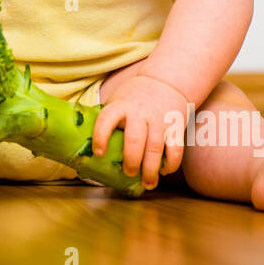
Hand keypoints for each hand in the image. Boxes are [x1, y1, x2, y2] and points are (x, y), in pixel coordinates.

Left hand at [91, 73, 191, 189]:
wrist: (166, 81)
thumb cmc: (134, 97)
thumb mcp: (118, 100)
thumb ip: (109, 119)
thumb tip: (88, 146)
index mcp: (120, 106)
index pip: (107, 119)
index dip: (101, 136)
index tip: (98, 153)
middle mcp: (139, 113)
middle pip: (134, 139)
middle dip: (131, 160)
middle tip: (129, 173)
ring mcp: (158, 120)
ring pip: (155, 148)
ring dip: (151, 169)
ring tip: (148, 184)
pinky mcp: (174, 126)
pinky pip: (175, 148)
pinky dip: (171, 163)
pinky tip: (164, 171)